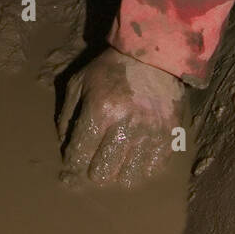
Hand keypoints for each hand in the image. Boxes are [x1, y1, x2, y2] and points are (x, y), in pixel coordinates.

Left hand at [57, 46, 185, 187]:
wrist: (153, 55)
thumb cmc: (111, 69)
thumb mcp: (80, 82)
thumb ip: (66, 115)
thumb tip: (64, 146)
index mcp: (100, 110)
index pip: (79, 155)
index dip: (73, 162)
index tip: (74, 160)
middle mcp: (126, 124)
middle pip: (102, 172)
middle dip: (93, 169)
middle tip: (95, 160)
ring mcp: (151, 132)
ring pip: (128, 177)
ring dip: (118, 172)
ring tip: (116, 160)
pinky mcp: (170, 135)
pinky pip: (153, 169)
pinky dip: (142, 167)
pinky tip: (135, 155)